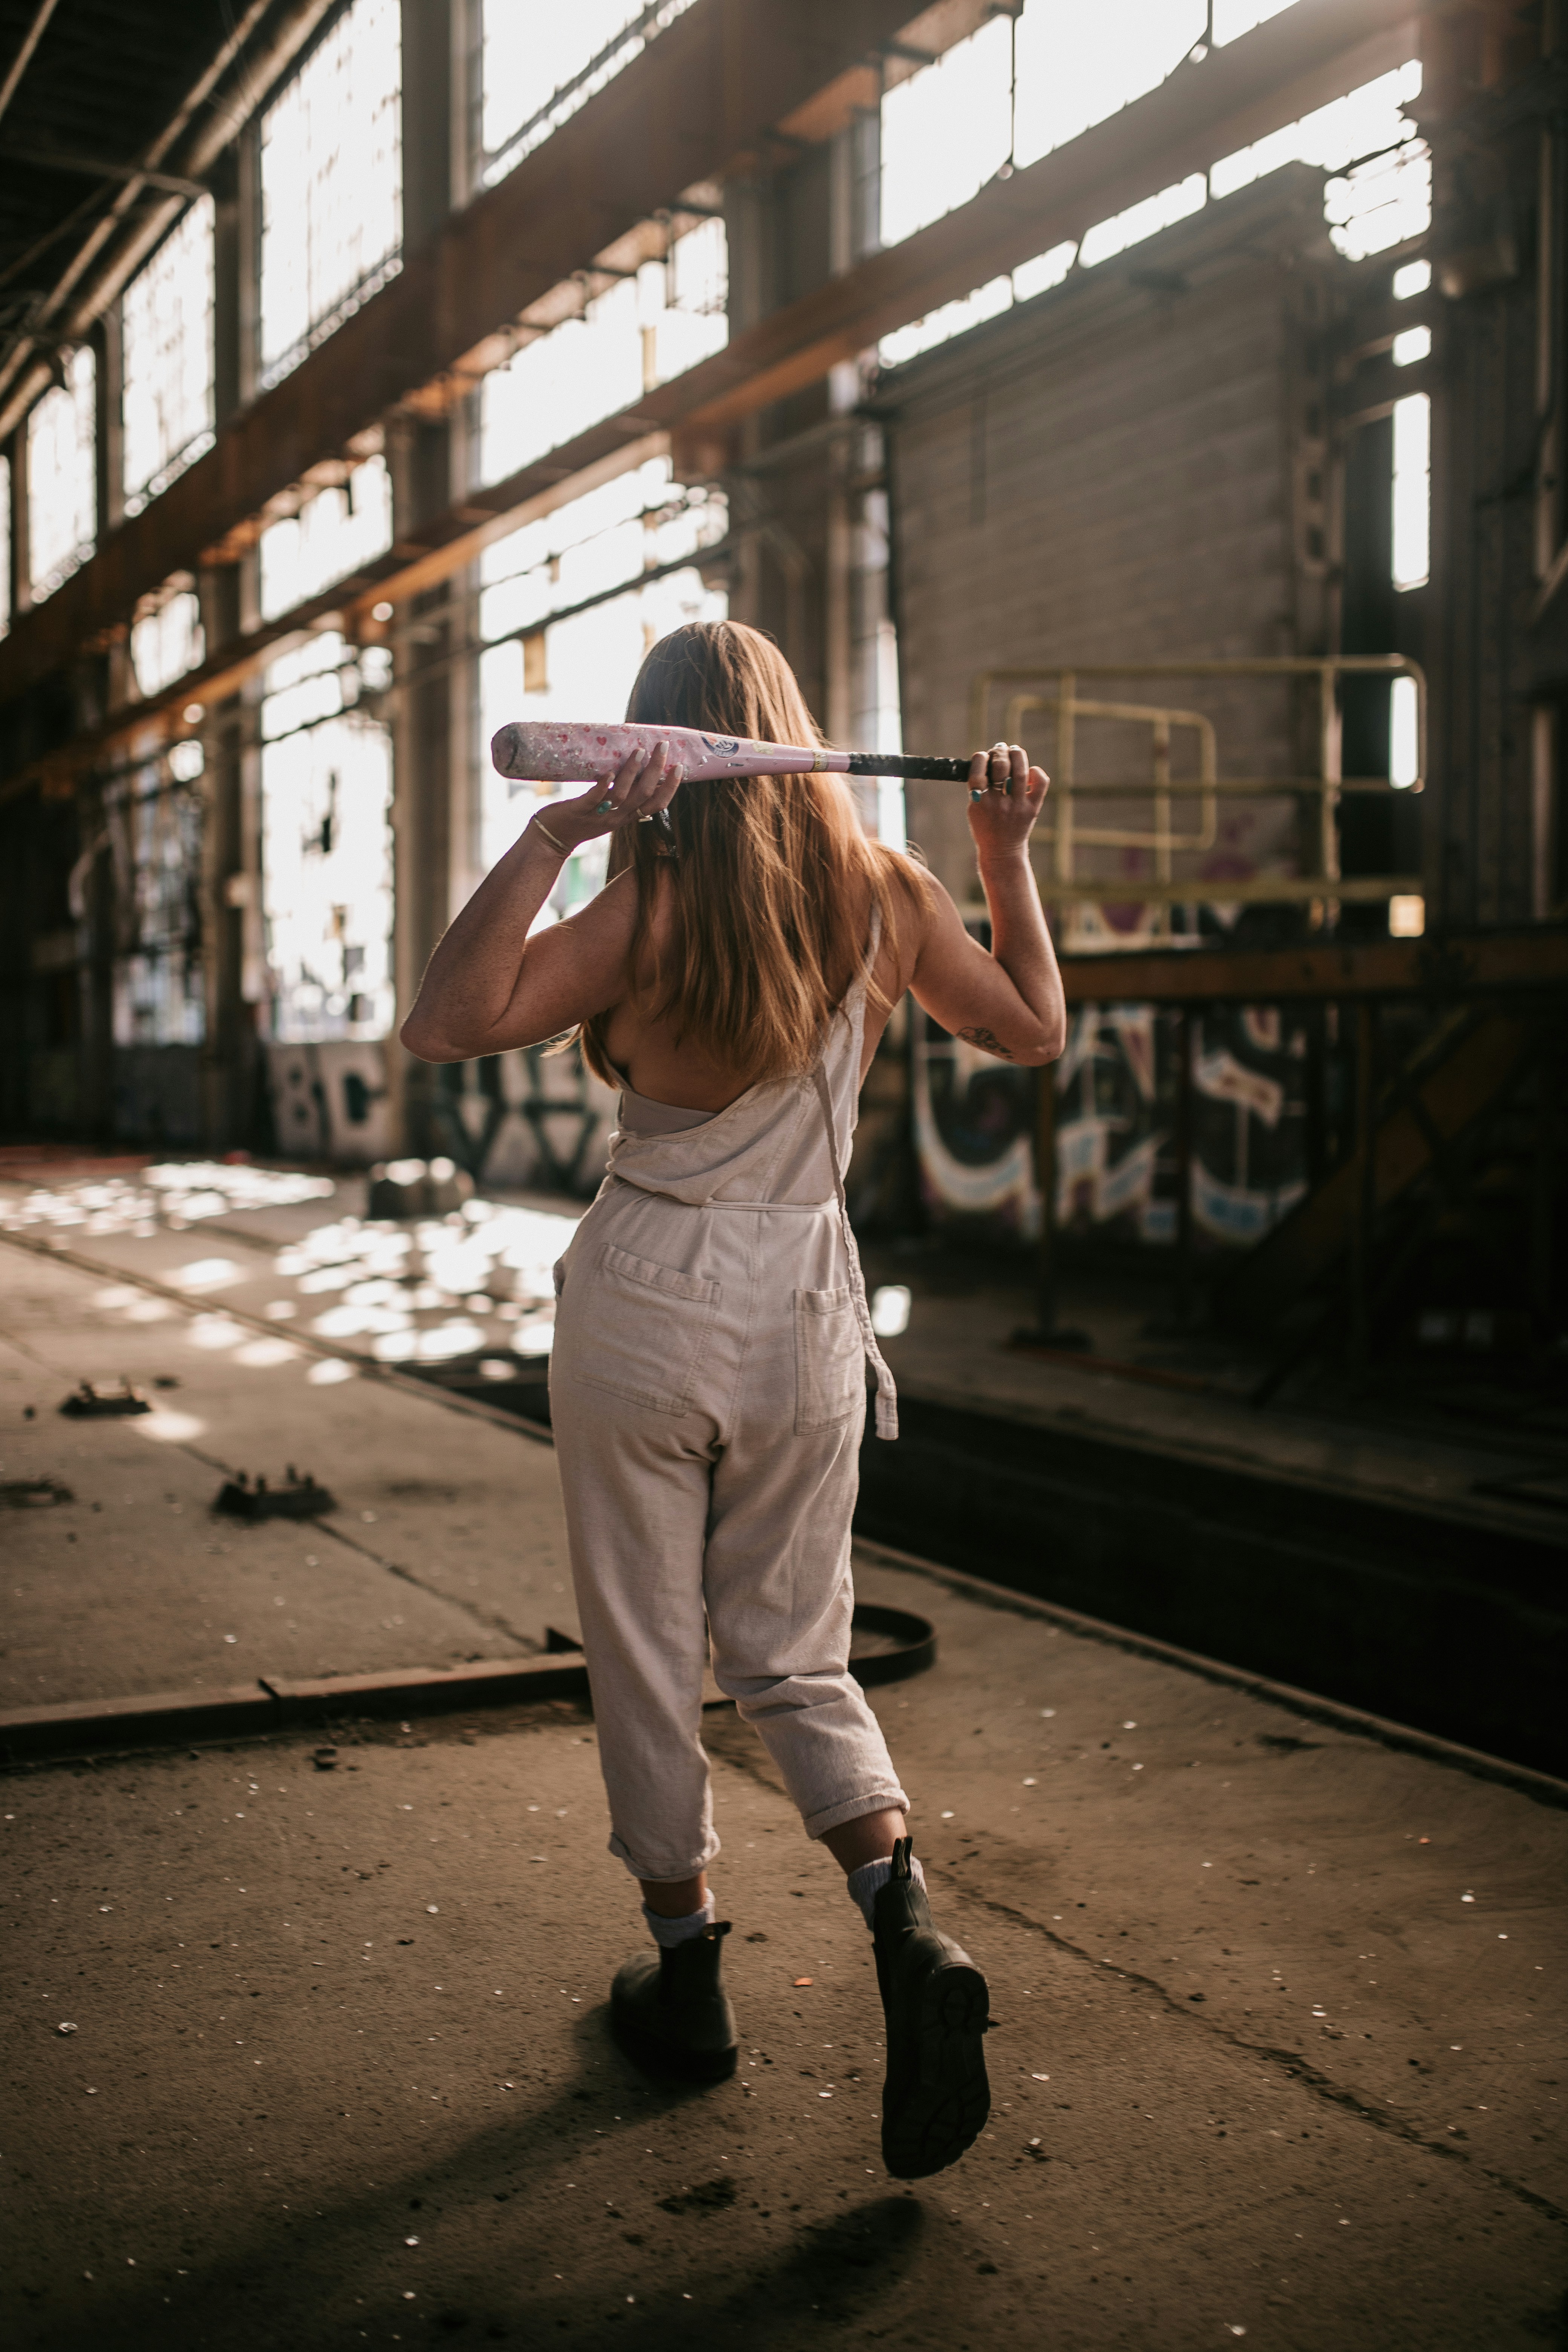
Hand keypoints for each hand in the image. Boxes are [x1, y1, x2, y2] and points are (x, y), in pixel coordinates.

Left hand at [526, 738, 683, 853]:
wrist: (553, 839)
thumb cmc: (580, 820)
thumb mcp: (607, 811)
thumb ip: (622, 796)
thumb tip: (636, 771)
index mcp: (626, 817)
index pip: (656, 804)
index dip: (670, 787)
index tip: (679, 767)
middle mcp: (616, 817)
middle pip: (644, 796)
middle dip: (656, 770)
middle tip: (663, 747)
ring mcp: (598, 814)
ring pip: (622, 796)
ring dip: (632, 773)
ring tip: (639, 751)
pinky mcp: (579, 811)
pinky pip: (594, 799)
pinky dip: (603, 786)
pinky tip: (610, 773)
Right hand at [966, 742, 1047, 859]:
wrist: (1001, 850)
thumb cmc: (985, 824)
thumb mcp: (974, 808)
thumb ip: (978, 786)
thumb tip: (991, 755)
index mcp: (980, 803)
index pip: (977, 772)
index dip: (980, 758)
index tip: (983, 757)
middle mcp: (999, 804)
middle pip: (1001, 767)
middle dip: (999, 752)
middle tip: (1000, 749)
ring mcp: (1017, 806)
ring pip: (1021, 771)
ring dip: (1016, 755)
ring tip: (1013, 751)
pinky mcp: (1032, 809)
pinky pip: (1040, 783)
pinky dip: (1036, 772)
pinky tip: (1029, 772)